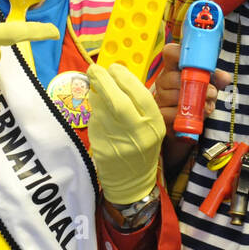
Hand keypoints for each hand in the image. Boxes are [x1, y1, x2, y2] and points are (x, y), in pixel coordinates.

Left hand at [86, 62, 164, 204]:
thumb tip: (117, 76)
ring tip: (96, 87)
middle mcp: (138, 133)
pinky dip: (93, 111)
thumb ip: (138, 104)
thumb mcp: (150, 126)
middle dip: (104, 81)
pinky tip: (97, 109)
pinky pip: (94, 121)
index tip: (114, 67)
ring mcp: (118, 142)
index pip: (140, 95)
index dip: (124, 77)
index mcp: (154, 124)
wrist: (132, 181)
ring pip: (101, 110)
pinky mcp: (101, 148)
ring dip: (95, 94)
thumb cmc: (142, 146)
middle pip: (118, 101)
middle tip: (95, 69)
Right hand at [152, 42, 230, 130]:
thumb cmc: (195, 95)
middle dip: (197, 86)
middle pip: (175, 77)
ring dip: (196, 102)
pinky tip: (197, 114)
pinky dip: (189, 114)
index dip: (180, 54)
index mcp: (173, 67)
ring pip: (176, 96)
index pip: (170, 52)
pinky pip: (174, 113)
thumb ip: (217, 78)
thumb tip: (225, 78)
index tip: (195, 61)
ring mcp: (160, 96)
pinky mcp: (161, 113)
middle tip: (212, 92)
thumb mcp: (209, 84)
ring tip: (207, 104)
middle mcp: (163, 79)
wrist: (185, 119)